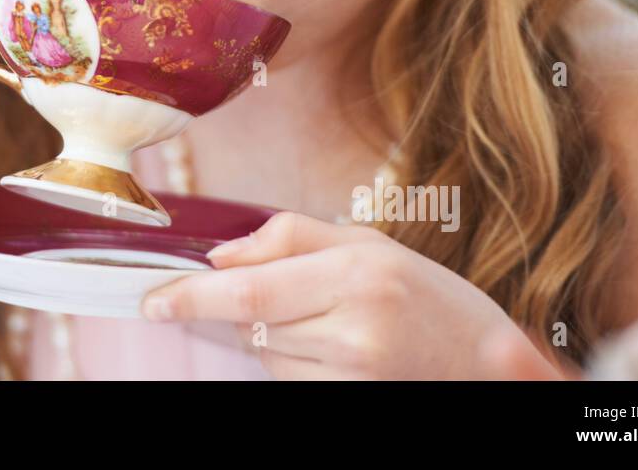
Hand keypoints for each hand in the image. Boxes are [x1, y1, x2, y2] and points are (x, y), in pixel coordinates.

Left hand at [141, 210, 556, 378]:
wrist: (485, 361)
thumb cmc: (424, 294)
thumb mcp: (364, 242)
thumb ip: (287, 237)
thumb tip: (219, 257)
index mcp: (357, 275)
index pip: (250, 292)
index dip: (192, 297)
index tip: (152, 300)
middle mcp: (354, 330)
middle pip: (250, 324)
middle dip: (235, 306)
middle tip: (273, 291)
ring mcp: (352, 374)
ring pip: (264, 354)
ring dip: (266, 333)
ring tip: (320, 318)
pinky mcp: (348, 400)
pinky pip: (287, 380)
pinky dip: (288, 359)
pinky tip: (329, 345)